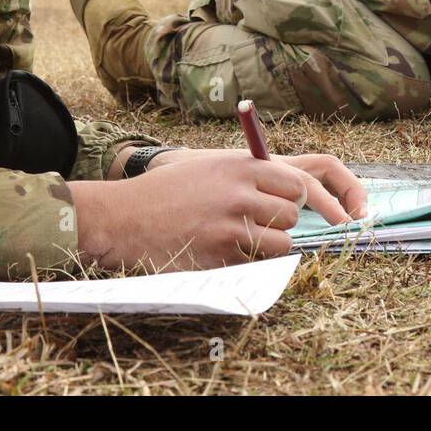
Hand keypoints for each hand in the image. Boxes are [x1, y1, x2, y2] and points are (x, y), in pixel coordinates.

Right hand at [72, 149, 367, 270]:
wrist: (122, 217)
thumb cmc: (167, 193)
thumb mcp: (210, 168)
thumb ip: (249, 175)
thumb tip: (297, 193)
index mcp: (239, 166)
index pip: (298, 182)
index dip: (305, 199)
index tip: (308, 209)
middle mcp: (239, 192)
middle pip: (293, 214)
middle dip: (285, 224)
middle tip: (265, 226)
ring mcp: (230, 226)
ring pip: (282, 243)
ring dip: (270, 247)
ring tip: (241, 242)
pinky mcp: (220, 256)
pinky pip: (255, 264)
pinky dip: (245, 264)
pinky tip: (218, 253)